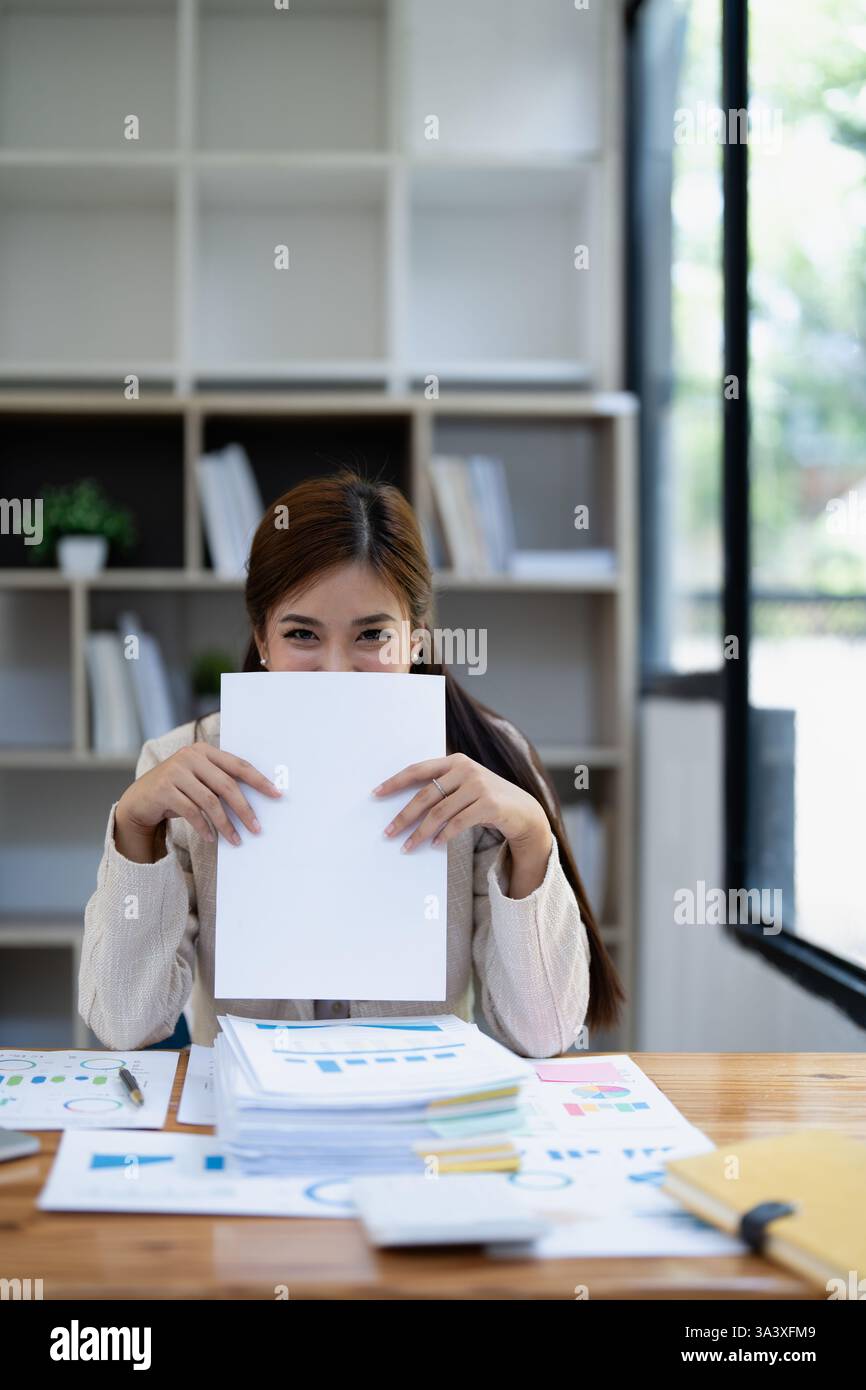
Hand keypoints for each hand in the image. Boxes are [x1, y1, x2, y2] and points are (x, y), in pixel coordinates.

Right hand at [115, 743, 281, 861]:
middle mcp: (190, 756)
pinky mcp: (163, 789)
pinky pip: (191, 812)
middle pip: (226, 785)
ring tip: (235, 839)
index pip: (238, 765)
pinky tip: (211, 838)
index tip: (276, 794)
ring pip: (210, 801)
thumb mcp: (199, 781)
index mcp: (204, 750)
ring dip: (225, 824)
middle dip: (244, 809)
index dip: (259, 780)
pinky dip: (203, 827)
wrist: (139, 800)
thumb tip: (254, 804)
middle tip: (257, 828)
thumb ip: (220, 783)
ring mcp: (175, 771)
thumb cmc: (178, 791)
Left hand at [373, 752, 550, 855]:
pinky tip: (434, 845)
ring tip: (407, 846)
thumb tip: (406, 807)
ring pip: (439, 812)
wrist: (523, 811)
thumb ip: (442, 788)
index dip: (395, 782)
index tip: (376, 793)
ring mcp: (478, 786)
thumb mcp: (464, 786)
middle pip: (425, 795)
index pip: (418, 770)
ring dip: (420, 833)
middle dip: (404, 816)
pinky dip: (443, 836)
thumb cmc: (486, 800)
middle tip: (388, 832)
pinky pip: (457, 824)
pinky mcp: (489, 804)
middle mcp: (466, 770)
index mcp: (455, 761)